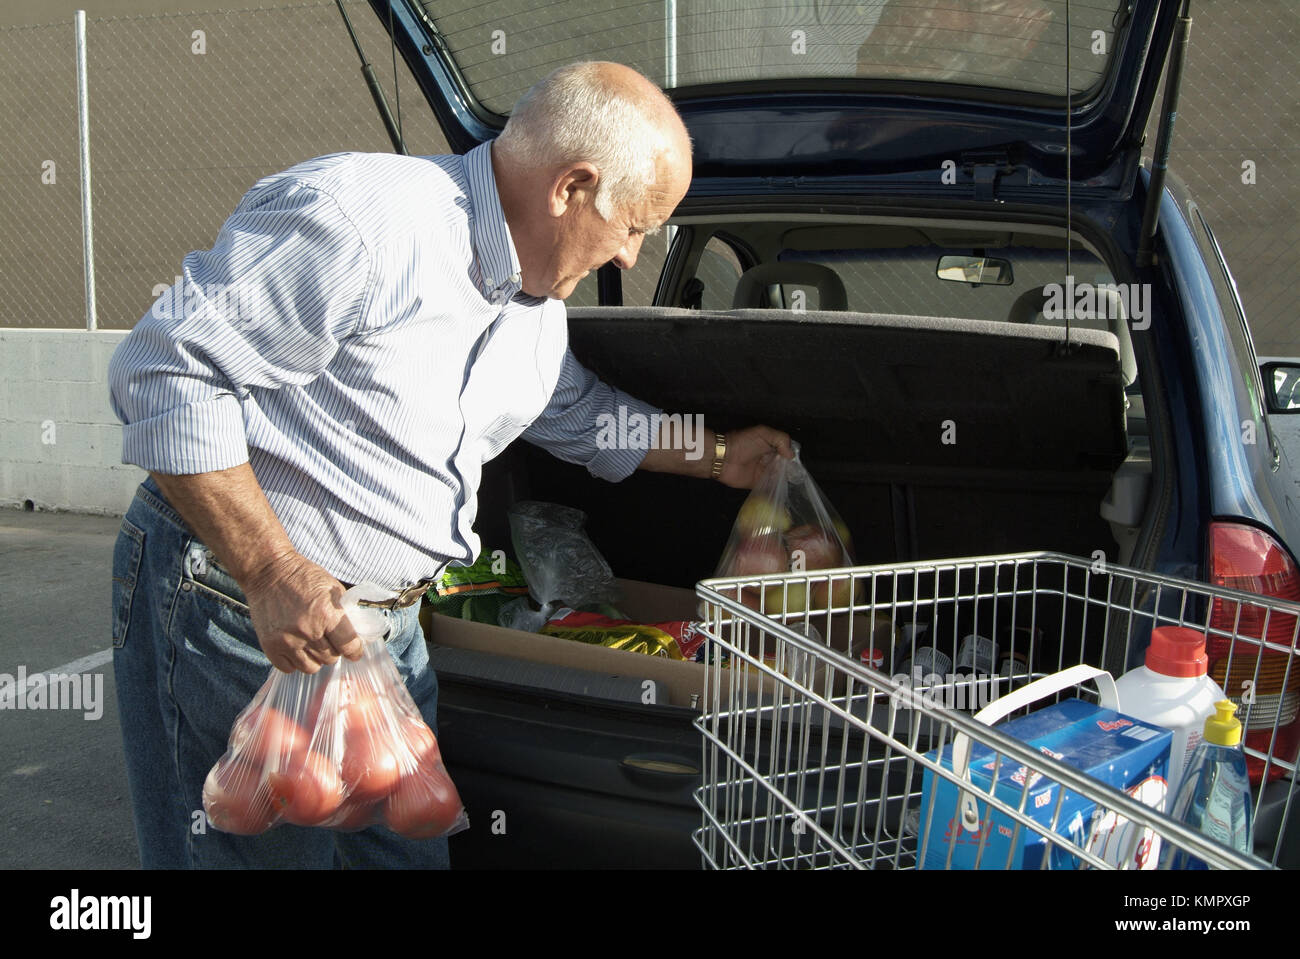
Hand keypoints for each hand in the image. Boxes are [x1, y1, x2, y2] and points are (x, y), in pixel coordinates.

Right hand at [241, 551, 363, 673]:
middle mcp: (307, 630)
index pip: (349, 646)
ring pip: (311, 667)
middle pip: (331, 658)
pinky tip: (296, 647)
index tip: (354, 651)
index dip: (355, 650)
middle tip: (328, 638)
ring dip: (315, 658)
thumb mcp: (333, 589)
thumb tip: (358, 637)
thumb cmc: (303, 577)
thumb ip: (345, 614)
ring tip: (312, 643)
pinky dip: (295, 661)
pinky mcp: (270, 646)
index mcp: (326, 613)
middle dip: (334, 650)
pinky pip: (289, 668)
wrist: (268, 572)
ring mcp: (286, 640)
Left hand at [717, 425, 794, 488]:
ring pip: (780, 477)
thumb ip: (781, 440)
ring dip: (784, 479)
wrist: (724, 458)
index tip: (796, 463)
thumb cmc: (742, 443)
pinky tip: (782, 489)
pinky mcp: (758, 483)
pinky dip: (776, 488)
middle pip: (786, 466)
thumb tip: (791, 455)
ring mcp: (764, 472)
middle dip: (790, 470)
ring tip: (789, 482)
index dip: (792, 457)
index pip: (787, 452)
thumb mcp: (764, 433)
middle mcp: (769, 459)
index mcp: (771, 446)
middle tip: (793, 474)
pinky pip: (770, 487)